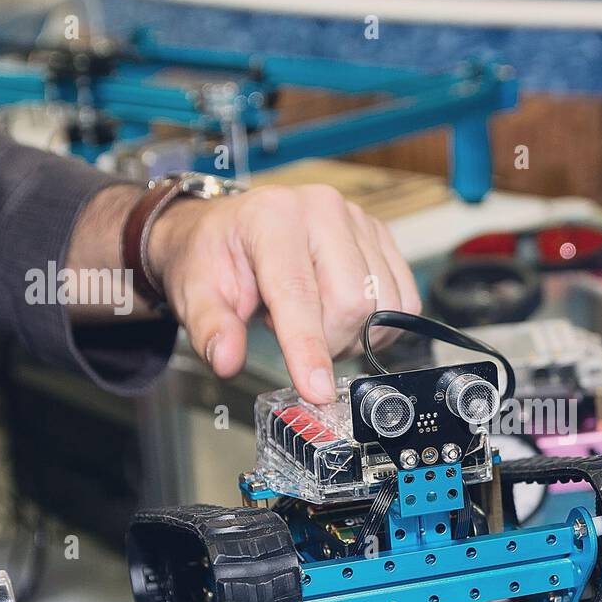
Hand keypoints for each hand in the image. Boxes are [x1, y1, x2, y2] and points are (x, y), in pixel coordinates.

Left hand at [147, 184, 420, 403]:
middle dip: (328, 342)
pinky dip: (380, 325)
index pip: (299, 293)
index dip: (309, 348)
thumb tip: (227, 360)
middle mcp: (323, 209)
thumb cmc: (217, 257)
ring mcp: (358, 220)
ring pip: (384, 305)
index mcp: (273, 217)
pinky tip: (345, 317)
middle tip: (297, 342)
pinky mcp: (382, 236)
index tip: (318, 392)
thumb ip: (211, 327)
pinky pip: (404, 298)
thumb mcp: (196, 292)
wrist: (232, 228)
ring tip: (318, 324)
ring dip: (354, 335)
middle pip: (353, 302)